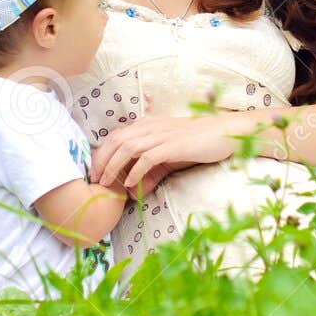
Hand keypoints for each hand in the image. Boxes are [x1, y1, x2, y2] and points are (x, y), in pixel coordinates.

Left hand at [90, 113, 241, 191]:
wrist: (221, 133)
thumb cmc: (194, 144)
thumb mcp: (167, 156)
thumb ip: (149, 171)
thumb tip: (132, 190)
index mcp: (146, 125)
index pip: (115, 136)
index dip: (101, 153)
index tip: (94, 172)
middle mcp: (149, 127)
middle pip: (115, 141)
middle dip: (101, 161)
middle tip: (94, 180)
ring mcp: (160, 135)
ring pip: (127, 148)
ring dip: (113, 166)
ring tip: (106, 183)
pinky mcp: (172, 146)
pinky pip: (147, 158)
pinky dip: (135, 171)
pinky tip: (130, 183)